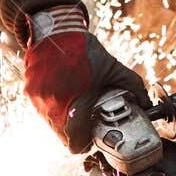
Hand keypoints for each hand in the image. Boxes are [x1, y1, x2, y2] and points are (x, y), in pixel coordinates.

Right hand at [24, 23, 147, 152]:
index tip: (91, 138)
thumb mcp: (113, 67)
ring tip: (76, 106)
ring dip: (63, 121)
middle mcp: (52, 106)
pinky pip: (42, 109)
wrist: (55, 30)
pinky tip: (64, 93)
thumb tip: (146, 103)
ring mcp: (38, 100)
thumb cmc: (83, 50)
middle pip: (63, 136)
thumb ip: (133, 86)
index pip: (74, 143)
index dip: (84, 145)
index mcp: (74, 105)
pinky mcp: (29, 91)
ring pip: (51, 124)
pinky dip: (53, 107)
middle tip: (87, 122)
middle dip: (76, 133)